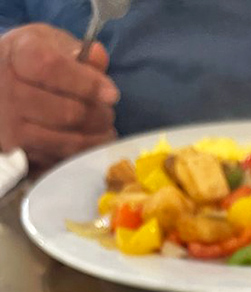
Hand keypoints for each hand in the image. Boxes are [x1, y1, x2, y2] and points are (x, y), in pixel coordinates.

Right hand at [0, 23, 118, 168]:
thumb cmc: (28, 63)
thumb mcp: (48, 44)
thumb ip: (75, 50)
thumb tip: (99, 55)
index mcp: (18, 56)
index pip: (53, 69)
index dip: (88, 84)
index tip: (111, 95)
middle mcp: (9, 90)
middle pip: (69, 112)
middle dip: (99, 116)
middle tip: (108, 115)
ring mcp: (11, 124)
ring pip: (68, 141)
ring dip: (95, 139)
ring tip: (105, 131)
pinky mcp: (18, 152)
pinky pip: (60, 159)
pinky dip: (80, 154)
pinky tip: (88, 145)